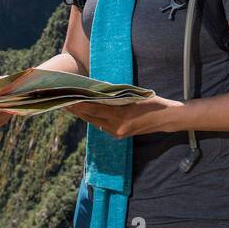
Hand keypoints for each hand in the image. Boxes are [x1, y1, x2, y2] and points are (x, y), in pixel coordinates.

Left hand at [65, 95, 183, 137]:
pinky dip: (94, 118)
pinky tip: (86, 112)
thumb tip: (96, 92)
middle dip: (77, 110)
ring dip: (84, 114)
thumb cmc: (151, 103)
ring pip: (95, 122)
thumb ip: (114, 96)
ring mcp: (118, 133)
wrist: (165, 119)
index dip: (80, 104)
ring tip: (71, 106)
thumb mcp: (132, 96)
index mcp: (120, 115)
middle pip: (91, 117)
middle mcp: (117, 127)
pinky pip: (102, 126)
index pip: (95, 108)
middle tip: (63, 102)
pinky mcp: (120, 135)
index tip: (68, 99)